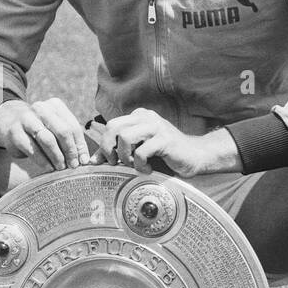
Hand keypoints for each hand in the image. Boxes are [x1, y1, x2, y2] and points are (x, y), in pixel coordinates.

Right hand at [0, 97, 89, 170]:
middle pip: (62, 131)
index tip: (83, 161)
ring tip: (61, 168)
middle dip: (70, 151)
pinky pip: (32, 149)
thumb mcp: (54, 128)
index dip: (80, 145)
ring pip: (47, 140)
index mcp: (55, 105)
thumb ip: (70, 140)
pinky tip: (48, 168)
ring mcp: (26, 119)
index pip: (72, 126)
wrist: (9, 123)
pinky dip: (43, 161)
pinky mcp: (15, 133)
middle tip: (73, 166)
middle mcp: (41, 109)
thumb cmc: (39, 129)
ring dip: (57, 156)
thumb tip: (84, 160)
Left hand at [91, 109, 237, 177]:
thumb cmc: (164, 156)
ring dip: (125, 157)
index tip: (107, 162)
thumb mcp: (137, 152)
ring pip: (125, 137)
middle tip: (116, 163)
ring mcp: (156, 127)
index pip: (110, 126)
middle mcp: (146, 117)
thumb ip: (116, 153)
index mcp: (138, 117)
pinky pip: (141, 152)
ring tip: (135, 166)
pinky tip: (149, 169)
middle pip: (113, 127)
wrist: (195, 156)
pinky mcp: (165, 140)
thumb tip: (92, 161)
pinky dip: (141, 165)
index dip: (104, 145)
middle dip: (109, 149)